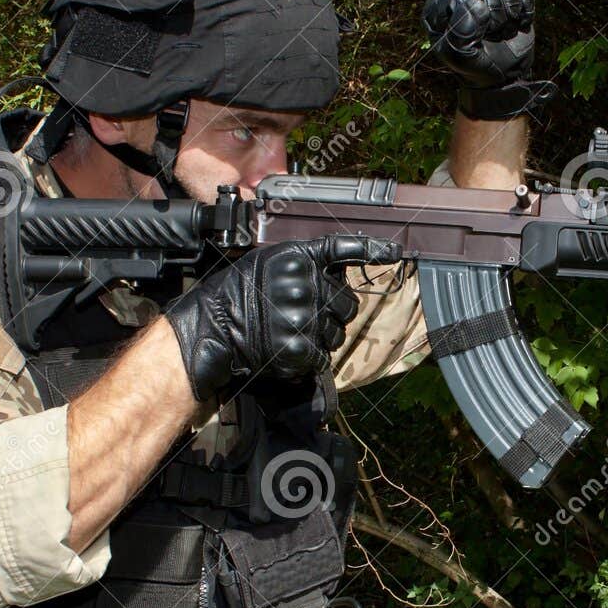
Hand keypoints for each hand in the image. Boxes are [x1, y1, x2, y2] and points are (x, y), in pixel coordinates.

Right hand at [164, 237, 390, 398]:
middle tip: (306, 315)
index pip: (344, 250)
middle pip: (348, 302)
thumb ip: (304, 263)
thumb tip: (339, 270)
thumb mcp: (268, 262)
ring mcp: (302, 317)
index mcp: (297, 258)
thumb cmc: (237, 293)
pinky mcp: (299, 347)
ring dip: (322, 336)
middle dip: (335, 311)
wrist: (211, 327)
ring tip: (291, 331)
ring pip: (338, 332)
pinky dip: (309, 358)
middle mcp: (304, 284)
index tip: (396, 252)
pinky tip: (288, 348)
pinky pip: (322, 356)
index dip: (373, 250)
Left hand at [423, 0, 554, 120]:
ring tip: (503, 29)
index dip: (477, 19)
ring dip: (511, 13)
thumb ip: (459, 32)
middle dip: (496, 18)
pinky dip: (526, 4)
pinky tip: (518, 20)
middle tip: (493, 35)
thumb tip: (475, 3)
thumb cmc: (475, 66)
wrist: (501, 74)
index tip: (478, 38)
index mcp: (436, 8)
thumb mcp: (460, 58)